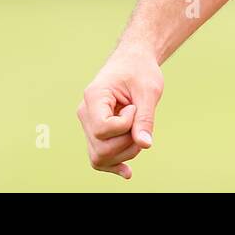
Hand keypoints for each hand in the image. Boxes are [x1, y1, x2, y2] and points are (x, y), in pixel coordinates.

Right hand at [77, 44, 163, 179]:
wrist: (133, 62)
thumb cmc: (140, 71)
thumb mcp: (149, 90)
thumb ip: (145, 117)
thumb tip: (145, 145)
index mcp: (94, 97)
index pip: (103, 129)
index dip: (125, 126)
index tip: (135, 108)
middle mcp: (85, 113)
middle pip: (101, 148)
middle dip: (128, 142)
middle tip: (140, 120)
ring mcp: (88, 125)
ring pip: (100, 157)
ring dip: (126, 152)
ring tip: (139, 129)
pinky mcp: (96, 133)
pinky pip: (98, 157)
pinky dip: (114, 165)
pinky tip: (127, 172)